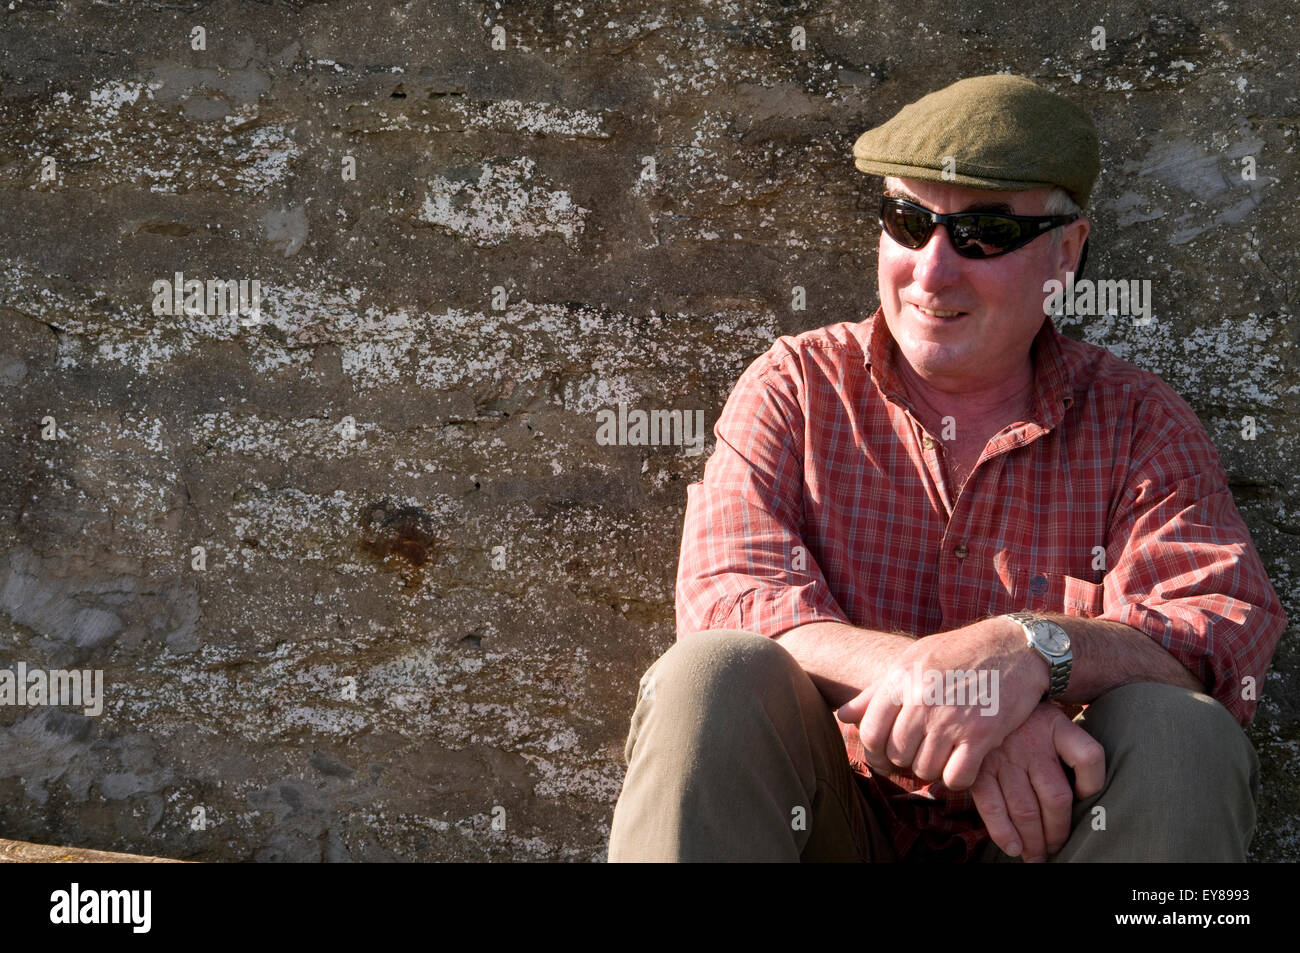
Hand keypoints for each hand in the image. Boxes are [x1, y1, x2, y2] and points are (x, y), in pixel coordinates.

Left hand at [836, 617, 1048, 789]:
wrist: (1015, 647)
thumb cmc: (959, 653)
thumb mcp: (913, 661)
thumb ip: (876, 691)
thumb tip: (842, 716)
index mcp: (901, 679)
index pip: (870, 732)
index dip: (874, 753)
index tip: (885, 759)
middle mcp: (922, 700)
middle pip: (897, 754)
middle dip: (904, 763)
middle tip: (917, 758)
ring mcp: (952, 718)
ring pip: (924, 769)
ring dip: (930, 770)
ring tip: (941, 757)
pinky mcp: (982, 734)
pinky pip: (956, 778)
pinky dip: (957, 779)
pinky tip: (962, 765)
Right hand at [969, 702, 1105, 861]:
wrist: (974, 698)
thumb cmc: (1017, 717)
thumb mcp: (1045, 714)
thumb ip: (1064, 742)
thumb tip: (1081, 789)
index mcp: (1055, 724)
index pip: (1088, 757)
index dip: (1093, 784)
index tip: (1085, 798)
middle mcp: (1031, 741)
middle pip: (1056, 797)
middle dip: (1058, 831)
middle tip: (1056, 847)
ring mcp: (1003, 756)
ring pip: (1027, 808)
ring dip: (1033, 840)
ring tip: (1036, 855)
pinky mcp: (979, 768)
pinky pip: (993, 806)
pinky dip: (1004, 832)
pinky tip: (1013, 847)